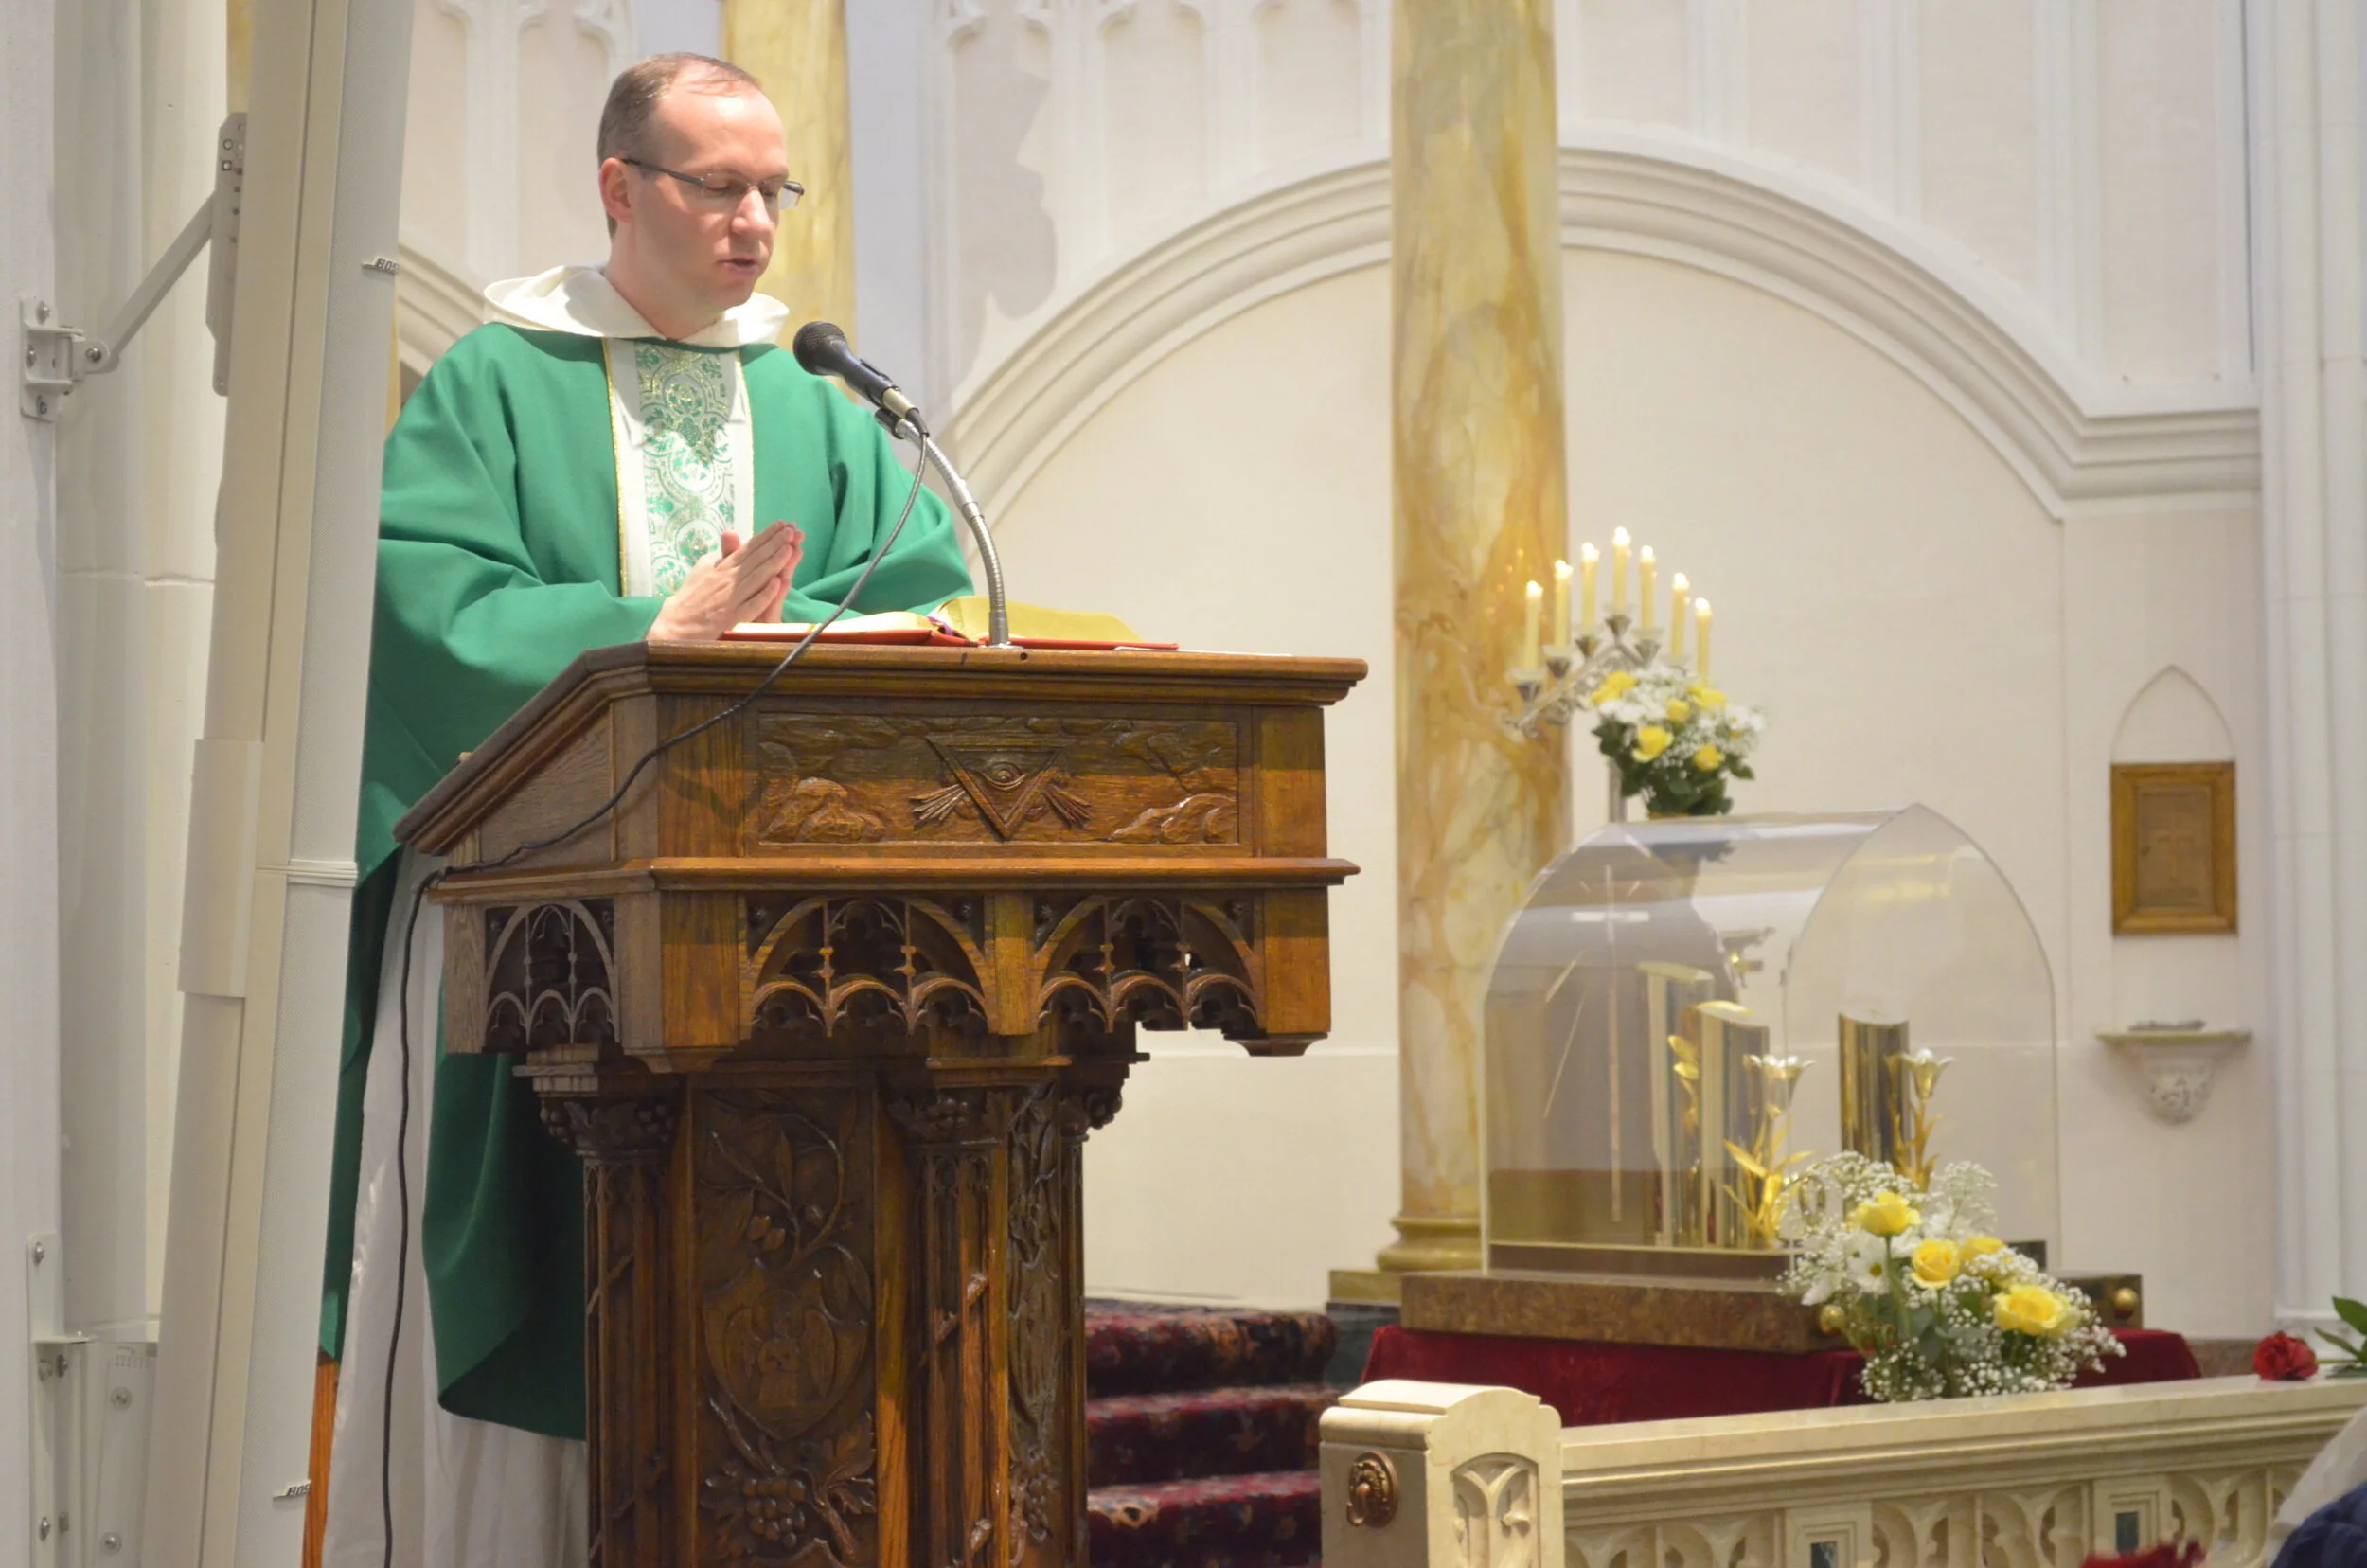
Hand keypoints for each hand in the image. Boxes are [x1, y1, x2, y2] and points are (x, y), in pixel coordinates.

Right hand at [647, 521, 803, 640]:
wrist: (674, 626)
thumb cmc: (690, 598)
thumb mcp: (703, 569)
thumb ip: (721, 555)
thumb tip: (731, 537)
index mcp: (723, 568)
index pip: (748, 548)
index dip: (766, 536)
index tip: (782, 524)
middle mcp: (728, 580)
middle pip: (756, 559)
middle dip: (775, 544)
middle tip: (792, 530)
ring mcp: (731, 598)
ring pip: (756, 578)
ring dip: (773, 563)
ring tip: (790, 549)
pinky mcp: (732, 618)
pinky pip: (751, 605)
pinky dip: (764, 594)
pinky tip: (778, 584)